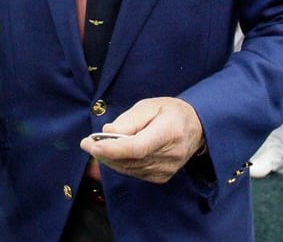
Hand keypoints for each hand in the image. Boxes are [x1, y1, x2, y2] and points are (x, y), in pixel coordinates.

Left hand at [80, 97, 204, 183]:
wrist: (196, 128)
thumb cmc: (170, 112)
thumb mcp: (149, 105)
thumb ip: (128, 120)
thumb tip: (107, 133)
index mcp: (170, 131)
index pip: (138, 147)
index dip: (114, 149)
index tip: (93, 144)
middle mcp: (171, 155)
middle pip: (130, 160)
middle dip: (104, 153)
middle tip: (86, 143)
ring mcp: (168, 169)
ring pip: (129, 169)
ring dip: (109, 160)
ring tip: (94, 146)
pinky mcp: (163, 177)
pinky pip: (134, 173)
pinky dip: (120, 165)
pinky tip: (112, 155)